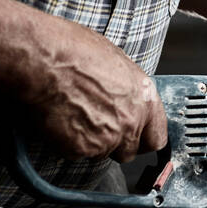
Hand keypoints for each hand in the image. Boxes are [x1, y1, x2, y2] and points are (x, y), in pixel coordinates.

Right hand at [24, 24, 168, 162]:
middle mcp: (132, 121)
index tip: (134, 139)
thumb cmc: (78, 53)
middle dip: (114, 145)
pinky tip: (61, 121)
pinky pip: (76, 154)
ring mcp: (108, 139)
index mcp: (145, 98)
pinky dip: (68, 144)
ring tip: (74, 115)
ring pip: (101, 154)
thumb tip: (125, 99)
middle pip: (129, 152)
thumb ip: (128, 91)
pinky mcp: (83, 149)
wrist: (49, 62)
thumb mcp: (118, 64)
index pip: (157, 137)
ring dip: (90, 143)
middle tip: (96, 127)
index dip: (143, 140)